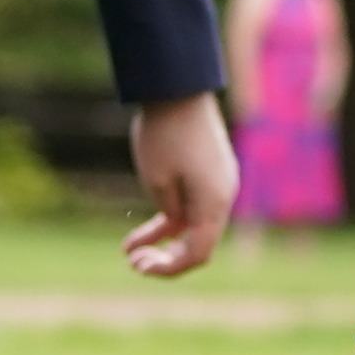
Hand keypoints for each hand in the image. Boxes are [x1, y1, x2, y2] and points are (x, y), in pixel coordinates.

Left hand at [121, 90, 233, 277]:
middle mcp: (224, 196)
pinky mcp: (210, 170)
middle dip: (166, 257)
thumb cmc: (164, 133)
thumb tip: (174, 222)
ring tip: (129, 251)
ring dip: (164, 240)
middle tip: (134, 263)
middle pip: (199, 242)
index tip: (139, 267)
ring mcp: (219, 182)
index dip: (169, 268)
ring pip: (193, 224)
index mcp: (214, 203)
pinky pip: (192, 204)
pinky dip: (169, 218)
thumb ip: (168, 210)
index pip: (198, 252)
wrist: (178, 86)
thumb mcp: (156, 179)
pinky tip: (141, 232)